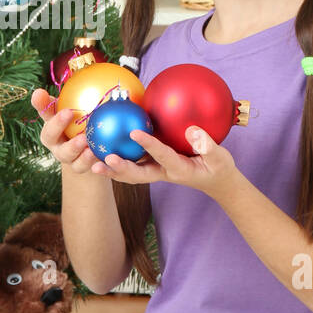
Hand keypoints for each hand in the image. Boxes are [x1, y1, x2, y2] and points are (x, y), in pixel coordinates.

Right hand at [30, 88, 102, 175]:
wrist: (89, 149)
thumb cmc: (80, 122)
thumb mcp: (76, 107)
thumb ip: (76, 94)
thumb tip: (82, 68)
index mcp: (50, 126)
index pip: (43, 112)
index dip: (42, 104)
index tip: (44, 93)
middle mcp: (54, 143)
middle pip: (49, 135)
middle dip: (57, 124)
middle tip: (68, 113)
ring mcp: (66, 157)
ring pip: (68, 156)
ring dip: (76, 150)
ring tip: (86, 142)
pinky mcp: (79, 167)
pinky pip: (84, 166)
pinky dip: (91, 162)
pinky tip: (101, 154)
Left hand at [88, 122, 238, 199]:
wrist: (216, 183)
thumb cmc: (219, 168)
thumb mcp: (220, 158)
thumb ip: (207, 145)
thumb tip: (192, 130)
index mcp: (180, 170)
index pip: (162, 156)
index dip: (149, 145)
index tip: (134, 132)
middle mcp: (164, 174)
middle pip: (138, 174)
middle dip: (121, 168)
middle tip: (104, 160)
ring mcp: (157, 173)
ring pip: (132, 173)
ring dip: (112, 170)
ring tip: (92, 164)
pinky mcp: (154, 168)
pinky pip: (134, 166)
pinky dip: (118, 162)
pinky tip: (103, 152)